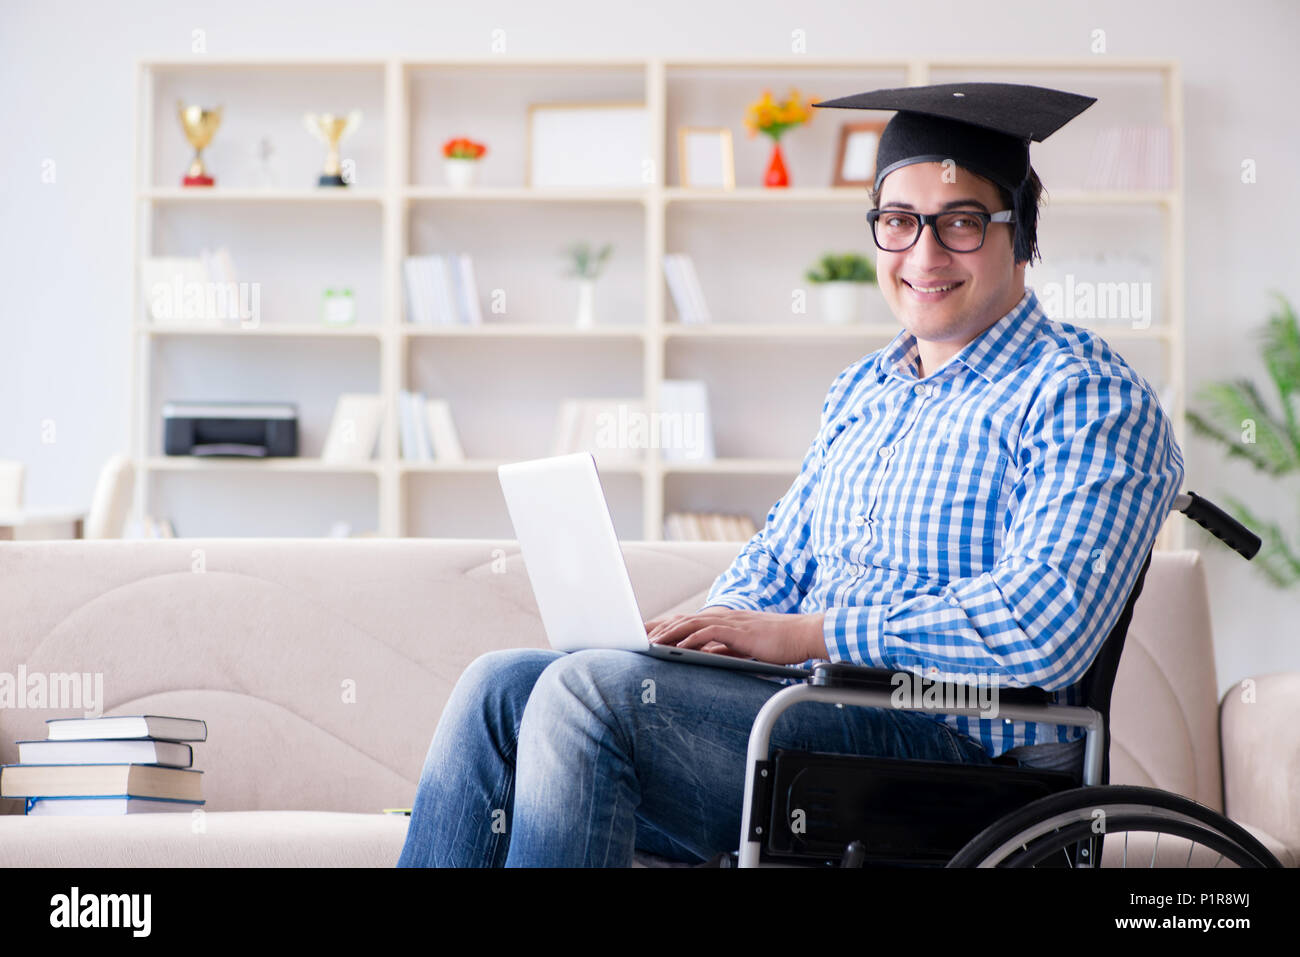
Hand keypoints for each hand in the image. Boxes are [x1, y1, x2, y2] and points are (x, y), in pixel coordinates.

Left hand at [644, 607, 825, 665]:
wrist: (804, 634)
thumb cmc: (778, 643)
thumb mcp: (744, 648)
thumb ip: (723, 650)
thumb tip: (702, 657)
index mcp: (724, 620)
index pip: (687, 621)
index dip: (664, 627)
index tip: (644, 635)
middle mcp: (724, 617)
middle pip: (683, 620)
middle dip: (657, 627)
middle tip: (634, 635)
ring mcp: (731, 622)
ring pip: (692, 624)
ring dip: (669, 633)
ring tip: (649, 643)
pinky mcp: (740, 631)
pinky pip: (710, 633)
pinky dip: (691, 639)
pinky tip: (678, 648)